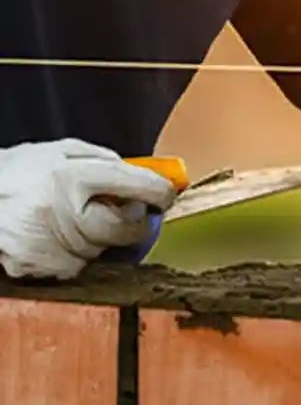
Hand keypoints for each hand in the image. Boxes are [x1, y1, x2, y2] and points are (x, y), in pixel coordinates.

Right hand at [0, 139, 176, 279]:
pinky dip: (73, 254)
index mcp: (74, 176)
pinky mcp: (36, 266)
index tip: (166, 195)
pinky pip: (75, 266)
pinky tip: (53, 236)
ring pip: (102, 251)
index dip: (162, 192)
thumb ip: (105, 160)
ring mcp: (50, 243)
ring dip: (99, 238)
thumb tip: (144, 175)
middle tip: (122, 210)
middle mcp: (65, 211)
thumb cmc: (17, 172)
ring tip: (71, 218)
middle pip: (127, 229)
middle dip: (132, 220)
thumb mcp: (61, 151)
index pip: (140, 187)